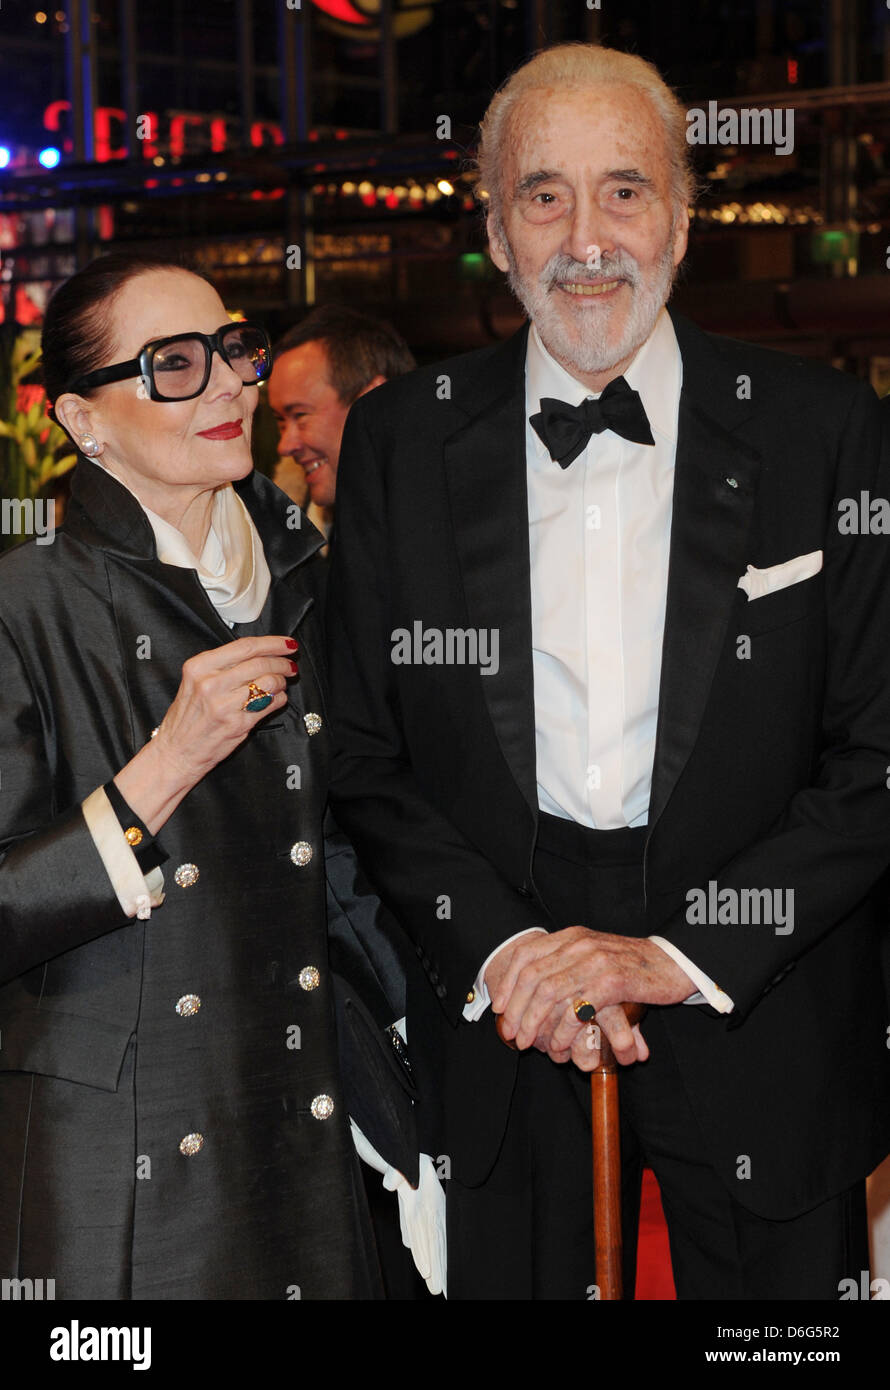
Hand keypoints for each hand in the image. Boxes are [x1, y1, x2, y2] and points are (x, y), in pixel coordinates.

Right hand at [151, 635, 297, 783]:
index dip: (272, 643)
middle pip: (260, 663)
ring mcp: (225, 704)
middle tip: (290, 665)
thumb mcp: (195, 681)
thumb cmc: (187, 717)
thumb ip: (222, 666)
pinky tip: (276, 698)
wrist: (177, 751)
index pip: (244, 647)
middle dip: (282, 662)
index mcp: (199, 667)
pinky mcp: (238, 723)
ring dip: (282, 681)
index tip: (286, 643)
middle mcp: (210, 683)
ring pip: (269, 682)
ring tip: (282, 683)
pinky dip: (279, 699)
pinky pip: (270, 704)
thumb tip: (259, 653)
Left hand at [489, 926, 694, 1068]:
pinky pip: (576, 1008)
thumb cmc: (633, 966)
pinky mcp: (612, 982)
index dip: (508, 981)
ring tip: (529, 1044)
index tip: (499, 1006)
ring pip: (549, 992)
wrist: (674, 962)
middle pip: (532, 975)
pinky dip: (562, 1030)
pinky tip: (559, 1045)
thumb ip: (568, 964)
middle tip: (510, 1034)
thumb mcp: (596, 955)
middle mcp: (580, 944)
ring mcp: (595, 962)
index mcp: (572, 936)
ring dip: (534, 1022)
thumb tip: (535, 989)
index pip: (526, 953)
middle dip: (516, 1009)